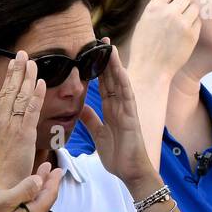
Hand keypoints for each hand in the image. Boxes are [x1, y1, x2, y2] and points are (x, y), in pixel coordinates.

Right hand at [0, 52, 45, 189]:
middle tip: (22, 54)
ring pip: (20, 97)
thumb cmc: (1, 171)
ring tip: (32, 61)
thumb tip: (11, 125)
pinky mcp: (23, 135)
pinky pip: (31, 111)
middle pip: (10, 90)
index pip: (3, 95)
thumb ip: (6, 133)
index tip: (14, 64)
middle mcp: (2, 122)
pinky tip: (41, 82)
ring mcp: (12, 127)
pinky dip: (36, 95)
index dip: (9, 79)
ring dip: (27, 77)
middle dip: (16, 71)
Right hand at [0, 162, 63, 211]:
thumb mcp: (3, 201)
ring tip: (38, 185)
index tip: (57, 169)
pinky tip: (25, 205)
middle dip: (46, 186)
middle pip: (44, 204)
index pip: (49, 196)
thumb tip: (40, 181)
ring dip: (38, 198)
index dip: (53, 181)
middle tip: (49, 172)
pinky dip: (30, 208)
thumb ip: (24, 190)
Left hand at [79, 44, 158, 191]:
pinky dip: (123, 80)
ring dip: (114, 64)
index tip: (90, 53)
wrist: (130, 172)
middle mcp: (119, 107)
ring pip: (119, 82)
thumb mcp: (98, 135)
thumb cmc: (118, 156)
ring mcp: (127, 110)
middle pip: (111, 78)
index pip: (103, 85)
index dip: (97, 69)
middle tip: (100, 39)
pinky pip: (127, 95)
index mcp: (111, 110)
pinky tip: (119, 67)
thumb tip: (80, 107)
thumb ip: (91, 120)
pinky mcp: (131, 116)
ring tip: (109, 46)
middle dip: (105, 60)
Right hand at [127, 0, 200, 81]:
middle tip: (179, 13)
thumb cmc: (145, 47)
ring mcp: (182, 24)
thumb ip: (157, 8)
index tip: (173, 1)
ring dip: (190, 13)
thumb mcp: (144, 21)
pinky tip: (185, 33)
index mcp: (154, 8)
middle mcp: (169, 13)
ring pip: (195, 7)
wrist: (150, 70)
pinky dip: (193, 25)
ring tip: (182, 23)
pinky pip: (198, 22)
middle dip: (183, 3)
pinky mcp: (192, 36)